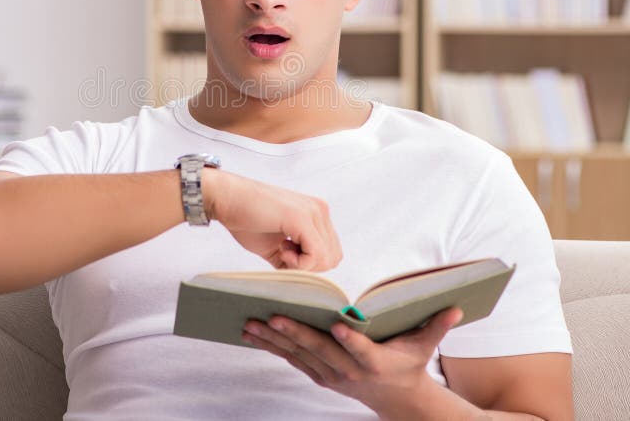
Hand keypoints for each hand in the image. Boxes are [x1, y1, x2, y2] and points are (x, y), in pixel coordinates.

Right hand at [202, 168, 341, 271]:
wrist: (227, 199)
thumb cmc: (247, 219)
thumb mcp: (277, 245)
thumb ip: (295, 260)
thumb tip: (304, 280)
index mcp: (316, 214)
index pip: (330, 252)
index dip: (310, 265)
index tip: (287, 256)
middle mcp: (320, 210)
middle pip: (332, 257)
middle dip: (308, 267)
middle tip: (284, 255)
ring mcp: (313, 212)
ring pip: (326, 258)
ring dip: (303, 264)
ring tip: (282, 250)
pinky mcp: (302, 218)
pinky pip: (315, 255)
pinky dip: (299, 263)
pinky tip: (282, 250)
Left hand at [240, 306, 463, 415]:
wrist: (396, 400)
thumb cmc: (409, 364)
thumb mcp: (425, 346)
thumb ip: (438, 325)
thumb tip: (457, 306)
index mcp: (374, 361)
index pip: (361, 349)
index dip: (350, 339)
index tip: (337, 324)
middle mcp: (349, 370)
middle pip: (319, 350)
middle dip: (294, 333)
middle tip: (272, 316)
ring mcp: (331, 375)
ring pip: (298, 356)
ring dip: (273, 340)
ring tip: (249, 324)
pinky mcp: (320, 375)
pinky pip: (292, 360)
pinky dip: (272, 347)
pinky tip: (252, 334)